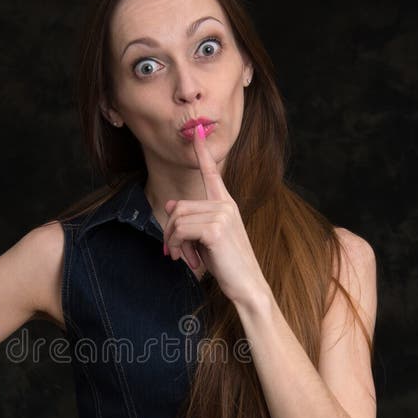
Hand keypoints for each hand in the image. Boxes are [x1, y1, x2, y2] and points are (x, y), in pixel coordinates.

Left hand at [162, 123, 267, 306]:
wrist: (247, 285)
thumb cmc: (228, 265)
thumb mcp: (206, 240)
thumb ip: (191, 220)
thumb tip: (170, 204)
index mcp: (226, 204)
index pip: (211, 173)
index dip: (202, 152)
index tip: (196, 132)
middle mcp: (226, 205)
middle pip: (179, 207)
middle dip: (171, 233)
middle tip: (178, 253)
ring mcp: (222, 215)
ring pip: (177, 220)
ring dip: (174, 244)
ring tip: (187, 258)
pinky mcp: (215, 229)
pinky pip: (180, 231)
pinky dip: (178, 248)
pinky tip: (190, 260)